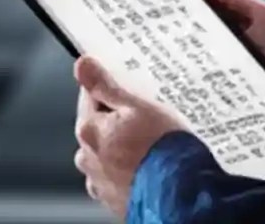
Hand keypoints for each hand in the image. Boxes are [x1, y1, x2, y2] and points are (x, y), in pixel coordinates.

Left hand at [73, 56, 189, 219]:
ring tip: (151, 147)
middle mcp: (88, 158)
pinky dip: (128, 171)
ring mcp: (100, 182)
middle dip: (117, 120)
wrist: (181, 194)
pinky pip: (117, 177)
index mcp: (90, 130)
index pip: (90, 96)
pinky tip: (148, 167)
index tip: (128, 88)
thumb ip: (106, 86)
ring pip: (106, 154)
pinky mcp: (114, 200)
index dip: (110, 88)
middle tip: (146, 119)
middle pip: (98, 127)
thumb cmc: (163, 150)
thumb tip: (82, 65)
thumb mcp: (138, 107)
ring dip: (121, 148)